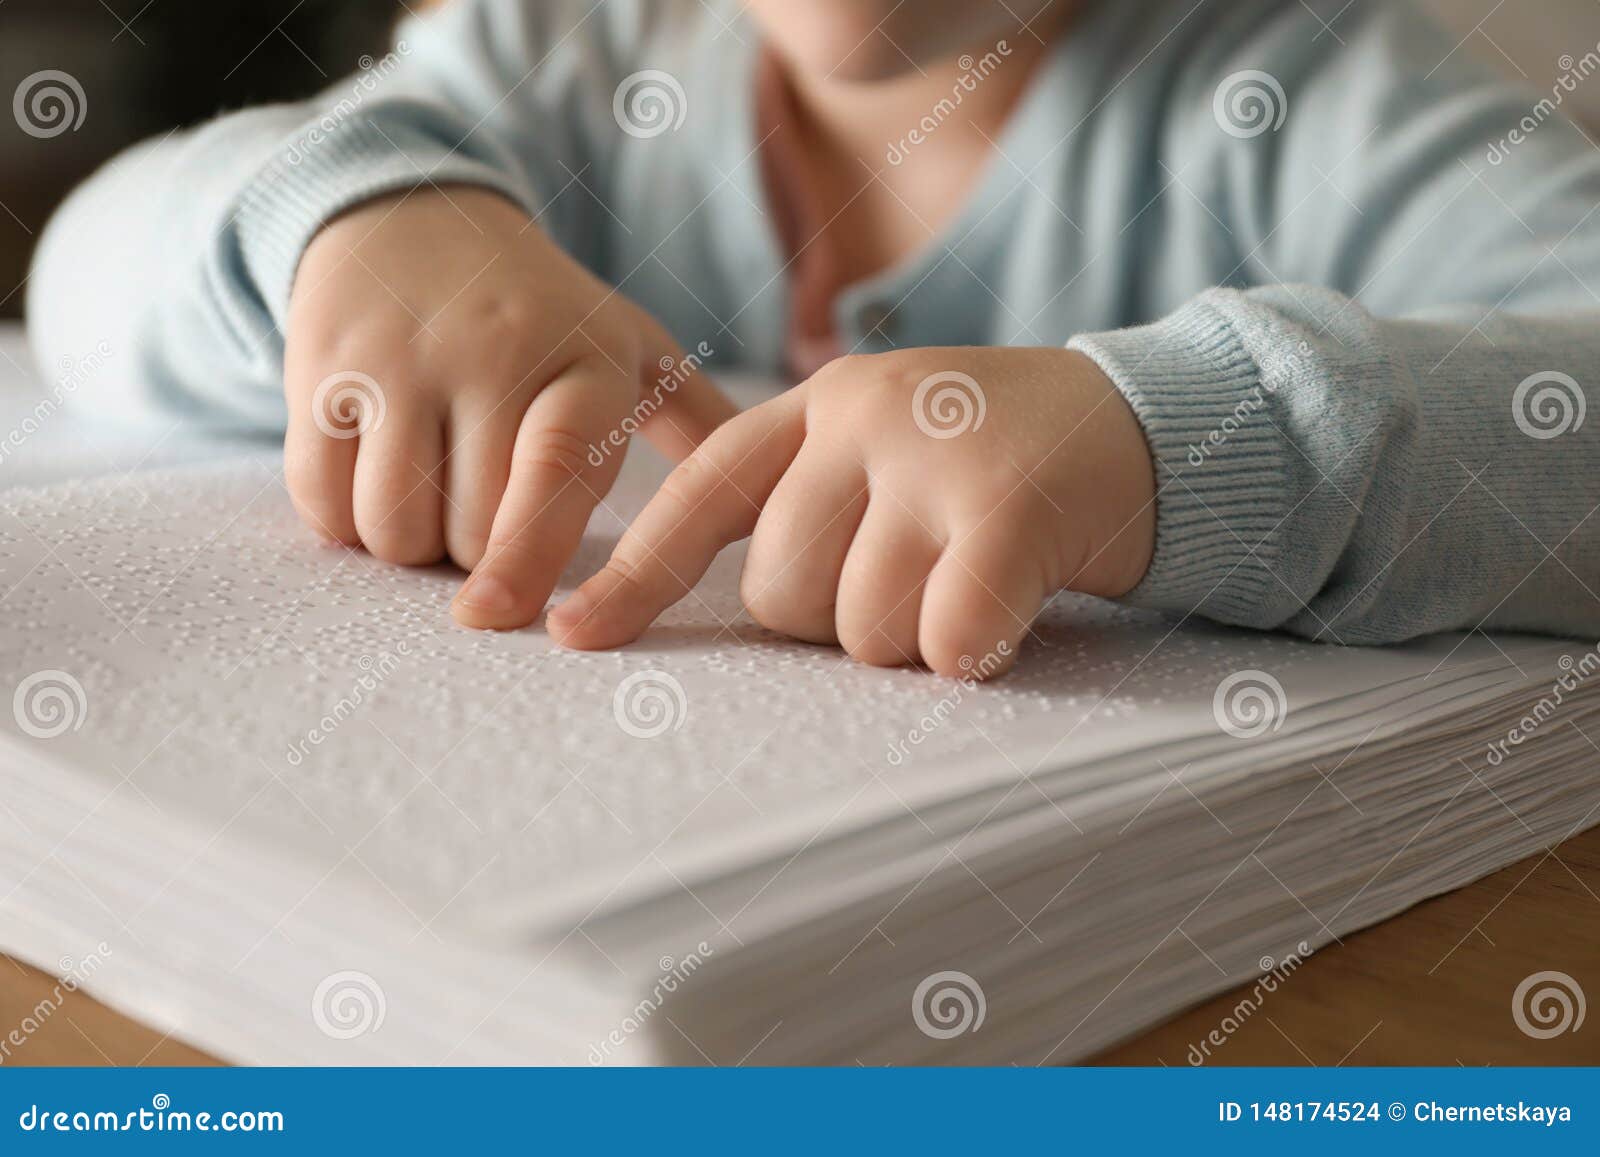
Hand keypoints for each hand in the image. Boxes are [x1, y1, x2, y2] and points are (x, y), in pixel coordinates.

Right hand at [283, 187, 736, 628]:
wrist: (413, 218)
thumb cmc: (541, 313)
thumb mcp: (629, 345)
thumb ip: (701, 423)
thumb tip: (782, 489)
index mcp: (583, 358)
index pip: (556, 465)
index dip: (531, 550)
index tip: (506, 618)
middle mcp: (490, 352)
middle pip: (469, 526)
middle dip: (478, 557)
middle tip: (488, 516)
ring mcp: (399, 358)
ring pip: (392, 524)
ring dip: (409, 542)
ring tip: (437, 494)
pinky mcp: (319, 370)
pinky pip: (320, 498)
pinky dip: (342, 519)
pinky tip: (373, 479)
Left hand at [547, 348, 1156, 677]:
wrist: (1145, 422)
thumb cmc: (996, 464)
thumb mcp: (888, 448)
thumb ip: (811, 502)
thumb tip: (733, 615)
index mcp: (819, 405)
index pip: (702, 495)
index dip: (637, 575)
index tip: (569, 636)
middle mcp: (863, 416)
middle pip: (783, 596)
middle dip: (839, 623)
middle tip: (918, 579)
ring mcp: (935, 456)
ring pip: (863, 630)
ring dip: (916, 641)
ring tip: (973, 579)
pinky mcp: (1007, 508)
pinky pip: (945, 640)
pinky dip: (973, 652)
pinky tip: (1008, 615)